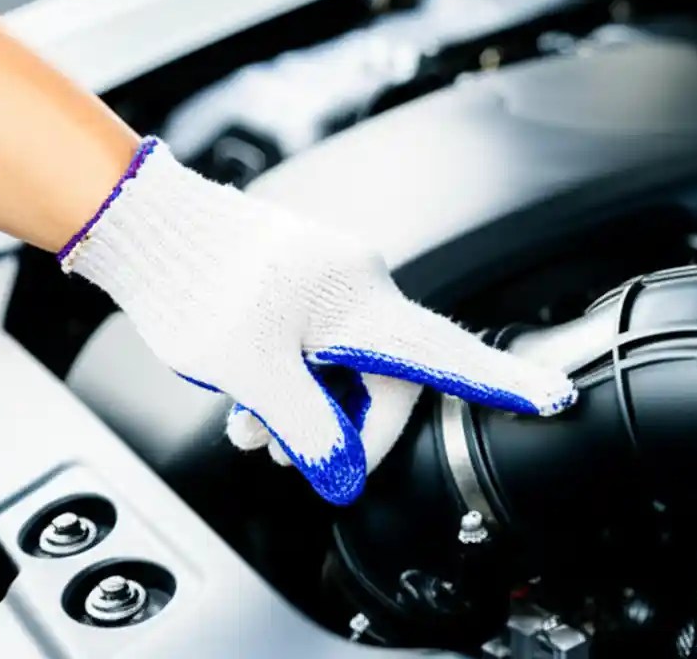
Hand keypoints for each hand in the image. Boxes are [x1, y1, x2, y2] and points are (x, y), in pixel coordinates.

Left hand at [59, 137, 575, 504]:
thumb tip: (339, 472)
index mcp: (360, 301)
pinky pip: (320, 341)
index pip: (447, 354)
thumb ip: (306, 428)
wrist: (143, 224)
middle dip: (340, 426)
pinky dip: (292, 376)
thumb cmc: (196, 284)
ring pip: (343, 364)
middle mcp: (357, 282)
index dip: (503, 383)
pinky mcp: (303, 279)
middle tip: (286, 458)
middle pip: (384, 376)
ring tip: (248, 428)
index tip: (553, 396)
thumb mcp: (251, 373)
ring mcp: (330, 278)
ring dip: (305, 405)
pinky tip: (247, 395)